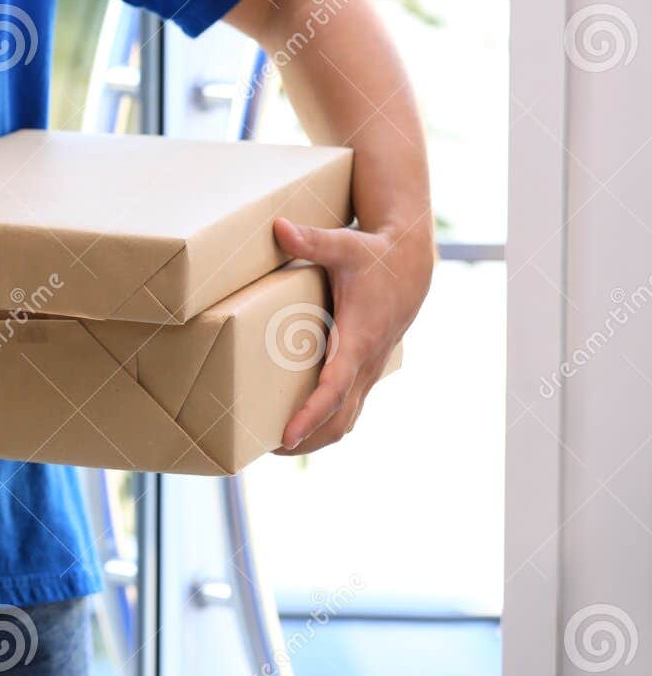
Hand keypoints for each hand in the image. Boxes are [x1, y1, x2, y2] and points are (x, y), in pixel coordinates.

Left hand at [271, 216, 432, 454]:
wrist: (411, 264)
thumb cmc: (374, 255)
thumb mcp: (343, 245)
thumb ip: (311, 240)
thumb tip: (279, 228)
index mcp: (359, 339)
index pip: (334, 387)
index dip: (310, 413)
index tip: (287, 435)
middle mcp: (366, 362)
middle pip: (339, 418)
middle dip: (306, 438)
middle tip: (266, 448)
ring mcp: (369, 370)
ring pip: (347, 420)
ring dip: (317, 437)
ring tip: (277, 446)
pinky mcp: (367, 370)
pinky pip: (350, 409)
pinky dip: (328, 423)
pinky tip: (303, 427)